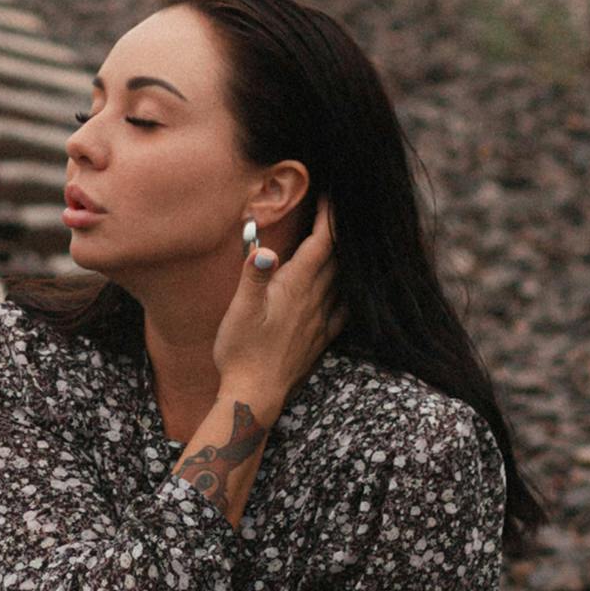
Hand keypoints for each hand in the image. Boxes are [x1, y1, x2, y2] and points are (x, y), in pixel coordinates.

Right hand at [210, 196, 337, 417]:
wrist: (256, 394)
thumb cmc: (241, 350)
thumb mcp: (239, 311)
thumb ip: (253, 277)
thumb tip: (262, 250)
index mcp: (296, 287)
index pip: (321, 243)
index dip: (329, 217)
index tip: (330, 196)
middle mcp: (315, 301)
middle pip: (337, 258)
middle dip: (339, 232)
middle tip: (342, 212)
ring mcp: (321, 320)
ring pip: (343, 280)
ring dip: (347, 259)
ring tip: (349, 243)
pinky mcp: (320, 338)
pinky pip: (344, 307)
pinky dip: (350, 291)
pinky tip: (349, 292)